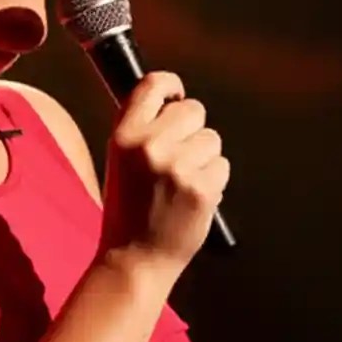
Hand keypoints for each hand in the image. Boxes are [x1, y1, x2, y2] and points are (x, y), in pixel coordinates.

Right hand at [100, 72, 229, 275]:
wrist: (135, 257)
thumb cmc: (129, 207)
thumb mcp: (119, 158)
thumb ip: (142, 126)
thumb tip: (173, 100)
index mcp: (124, 134)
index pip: (154, 84)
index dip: (172, 86)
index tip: (176, 97)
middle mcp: (150, 145)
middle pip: (193, 109)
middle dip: (192, 129)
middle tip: (178, 156)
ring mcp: (178, 166)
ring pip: (211, 138)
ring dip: (204, 157)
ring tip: (182, 182)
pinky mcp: (202, 187)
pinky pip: (222, 165)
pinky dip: (213, 180)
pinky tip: (193, 197)